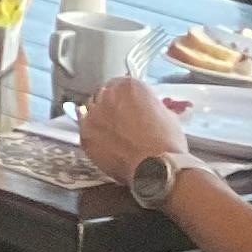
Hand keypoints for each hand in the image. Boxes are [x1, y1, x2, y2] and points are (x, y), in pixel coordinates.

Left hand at [74, 76, 189, 184]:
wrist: (157, 167)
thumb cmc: (167, 141)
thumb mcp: (166, 114)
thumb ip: (148, 105)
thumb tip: (143, 108)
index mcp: (128, 86)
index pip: (120, 84)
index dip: (124, 96)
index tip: (128, 104)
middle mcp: (106, 95)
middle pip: (103, 95)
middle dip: (110, 104)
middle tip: (120, 118)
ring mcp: (92, 115)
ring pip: (91, 110)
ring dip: (99, 117)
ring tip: (111, 131)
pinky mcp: (84, 134)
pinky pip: (84, 129)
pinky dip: (92, 133)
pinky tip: (103, 141)